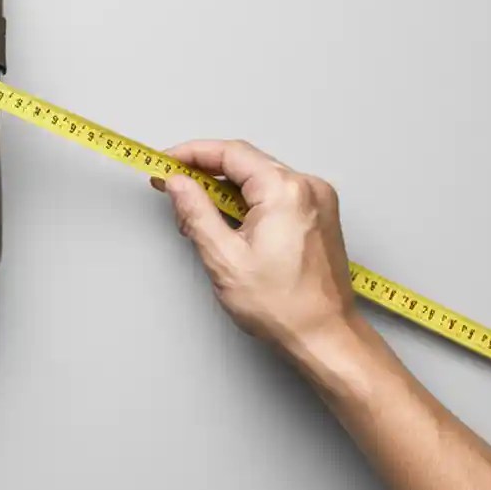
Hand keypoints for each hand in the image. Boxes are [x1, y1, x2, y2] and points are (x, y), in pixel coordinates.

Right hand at [154, 139, 355, 351]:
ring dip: (225, 193)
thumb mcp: (224, 258)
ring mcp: (317, 200)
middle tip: (173, 189)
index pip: (230, 153)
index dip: (191, 154)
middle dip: (205, 175)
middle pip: (245, 163)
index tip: (166, 163)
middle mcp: (307, 187)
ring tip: (198, 220)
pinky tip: (227, 225)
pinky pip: (275, 195)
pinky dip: (247, 204)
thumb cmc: (284, 307)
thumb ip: (196, 212)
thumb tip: (178, 184)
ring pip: (258, 180)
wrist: (325, 336)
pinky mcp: (318, 215)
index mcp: (285, 191)